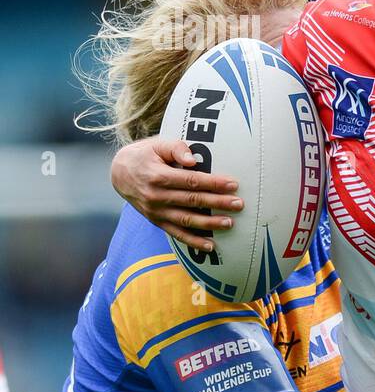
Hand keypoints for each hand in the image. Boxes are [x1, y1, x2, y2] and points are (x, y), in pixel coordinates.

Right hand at [112, 137, 241, 251]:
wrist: (119, 173)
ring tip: (229, 223)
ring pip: (185, 220)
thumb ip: (176, 148)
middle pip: (191, 201)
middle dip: (217, 203)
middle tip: (238, 204)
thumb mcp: (157, 144)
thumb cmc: (145, 155)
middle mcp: (155, 196)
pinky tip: (211, 246)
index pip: (190, 181)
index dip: (212, 183)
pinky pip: (176, 234)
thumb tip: (193, 160)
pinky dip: (193, 242)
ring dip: (209, 224)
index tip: (233, 184)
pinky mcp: (156, 221)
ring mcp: (155, 211)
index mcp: (157, 176)